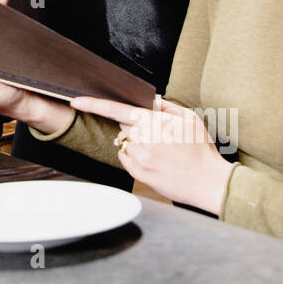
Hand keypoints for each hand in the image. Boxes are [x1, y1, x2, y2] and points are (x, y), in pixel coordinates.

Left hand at [70, 96, 233, 214]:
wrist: (207, 182)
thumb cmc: (201, 149)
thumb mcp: (190, 119)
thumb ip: (166, 107)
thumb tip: (150, 100)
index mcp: (152, 122)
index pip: (115, 109)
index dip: (92, 104)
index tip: (75, 101)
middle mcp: (141, 139)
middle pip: (124, 126)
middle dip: (136, 127)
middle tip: (160, 137)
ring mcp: (138, 158)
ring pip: (125, 143)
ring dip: (136, 143)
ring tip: (162, 151)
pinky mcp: (137, 173)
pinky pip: (126, 158)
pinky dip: (135, 156)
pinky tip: (156, 161)